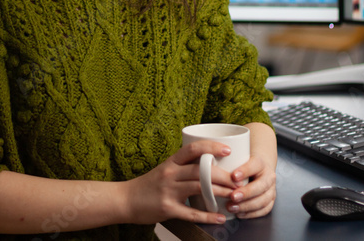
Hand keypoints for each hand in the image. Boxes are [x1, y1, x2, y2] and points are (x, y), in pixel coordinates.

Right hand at [122, 140, 237, 225]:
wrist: (125, 200)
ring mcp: (169, 191)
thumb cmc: (147, 186)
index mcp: (171, 163)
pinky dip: (207, 216)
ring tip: (234, 196)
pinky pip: (191, 213)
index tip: (228, 150)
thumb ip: (183, 167)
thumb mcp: (164, 170)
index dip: (212, 147)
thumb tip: (208, 165)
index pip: (193, 149)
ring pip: (199, 188)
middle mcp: (170, 174)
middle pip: (201, 170)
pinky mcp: (168, 209)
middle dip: (223, 175)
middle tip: (237, 180)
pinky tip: (219, 217)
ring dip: (220, 192)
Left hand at [226, 155, 276, 218]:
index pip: (254, 165)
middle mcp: (268, 176)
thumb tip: (211, 170)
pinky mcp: (270, 201)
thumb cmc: (244, 166)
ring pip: (263, 200)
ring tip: (232, 207)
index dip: (245, 171)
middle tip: (232, 196)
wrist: (258, 170)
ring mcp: (271, 190)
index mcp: (260, 163)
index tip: (233, 176)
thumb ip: (229, 164)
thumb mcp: (238, 160)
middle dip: (246, 192)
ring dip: (247, 206)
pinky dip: (251, 214)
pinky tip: (239, 213)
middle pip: (261, 186)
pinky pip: (264, 210)